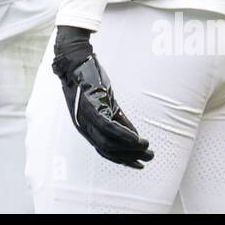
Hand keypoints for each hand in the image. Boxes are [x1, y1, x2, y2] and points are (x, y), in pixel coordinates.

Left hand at [51, 25, 152, 167]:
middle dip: (130, 156)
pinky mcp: (90, 108)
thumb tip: (134, 136)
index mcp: (85, 127)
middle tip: (149, 157)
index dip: (123, 159)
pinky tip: (137, 138)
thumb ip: (117, 119)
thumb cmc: (89, 79)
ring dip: (130, 148)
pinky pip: (108, 128)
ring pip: (108, 143)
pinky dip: (124, 135)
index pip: (104, 151)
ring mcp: (86, 118)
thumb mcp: (105, 102)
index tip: (139, 164)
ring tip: (146, 147)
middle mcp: (83, 126)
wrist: (75, 60)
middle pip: (107, 150)